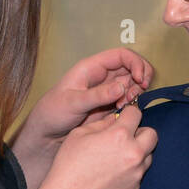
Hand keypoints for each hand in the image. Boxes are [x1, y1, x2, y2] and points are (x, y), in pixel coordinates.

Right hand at [27, 102, 156, 188]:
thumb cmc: (69, 165)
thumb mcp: (79, 134)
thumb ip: (102, 123)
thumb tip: (116, 118)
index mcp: (119, 135)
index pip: (136, 114)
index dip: (128, 113)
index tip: (123, 117)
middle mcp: (134, 153)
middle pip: (152, 134)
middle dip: (140, 131)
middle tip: (125, 137)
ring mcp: (136, 172)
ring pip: (148, 155)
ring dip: (138, 151)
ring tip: (118, 156)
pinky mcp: (135, 188)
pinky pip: (139, 172)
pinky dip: (131, 169)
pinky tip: (114, 173)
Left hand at [29, 47, 154, 141]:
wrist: (48, 132)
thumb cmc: (54, 112)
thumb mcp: (73, 102)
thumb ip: (97, 95)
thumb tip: (121, 87)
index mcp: (92, 67)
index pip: (121, 55)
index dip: (135, 63)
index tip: (140, 79)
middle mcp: (103, 76)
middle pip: (132, 66)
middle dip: (141, 77)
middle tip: (140, 91)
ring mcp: (108, 90)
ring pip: (132, 83)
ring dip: (136, 92)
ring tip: (125, 104)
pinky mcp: (111, 104)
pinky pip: (128, 98)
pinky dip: (132, 103)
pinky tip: (122, 111)